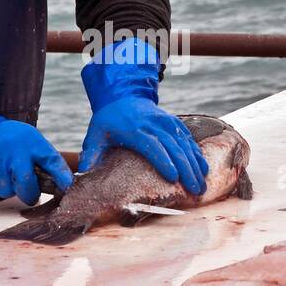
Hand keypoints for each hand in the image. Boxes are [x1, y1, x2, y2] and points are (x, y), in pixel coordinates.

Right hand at [0, 91, 71, 204]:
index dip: (62, 177)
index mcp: (32, 143)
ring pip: (6, 191)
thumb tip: (76, 178)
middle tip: (30, 193)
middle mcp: (13, 151)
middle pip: (25, 185)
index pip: (52, 161)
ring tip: (9, 176)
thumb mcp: (34, 142)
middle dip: (30, 195)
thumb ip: (51, 160)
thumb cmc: (16, 141)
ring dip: (9, 190)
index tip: (68, 188)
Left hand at [78, 96, 208, 193]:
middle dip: (186, 169)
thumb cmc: (108, 120)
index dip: (163, 160)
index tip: (173, 177)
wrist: (122, 95)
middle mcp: (153, 124)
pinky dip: (196, 152)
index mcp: (134, 129)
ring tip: (202, 183)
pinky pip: (188, 137)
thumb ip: (90, 155)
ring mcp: (165, 122)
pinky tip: (203, 167)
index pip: (152, 145)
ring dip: (195, 163)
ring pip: (184, 143)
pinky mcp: (173, 122)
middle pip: (173, 147)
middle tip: (195, 189)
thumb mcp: (95, 135)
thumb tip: (81, 176)